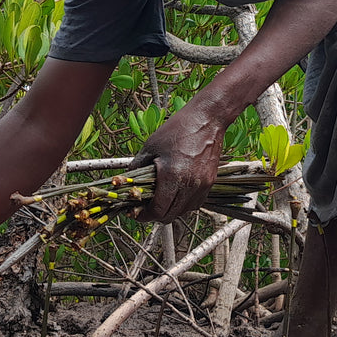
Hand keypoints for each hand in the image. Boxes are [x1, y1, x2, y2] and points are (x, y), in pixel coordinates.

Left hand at [132, 102, 227, 221]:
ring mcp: (202, 185)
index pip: (158, 210)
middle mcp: (190, 184)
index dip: (144, 216)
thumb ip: (137, 167)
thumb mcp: (151, 146)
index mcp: (173, 175)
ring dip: (170, 210)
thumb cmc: (178, 129)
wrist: (207, 120)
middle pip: (171, 215)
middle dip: (155, 215)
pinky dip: (183, 205)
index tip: (136, 213)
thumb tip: (126, 183)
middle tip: (145, 208)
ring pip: (184, 212)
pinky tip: (175, 195)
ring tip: (160, 201)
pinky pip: (195, 203)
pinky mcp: (210, 183)